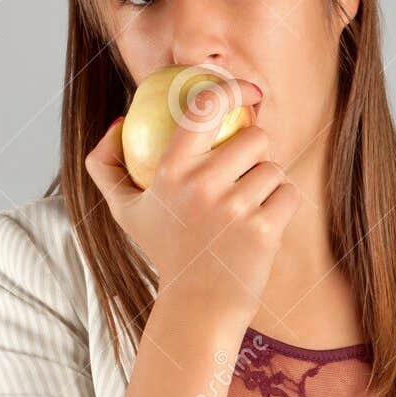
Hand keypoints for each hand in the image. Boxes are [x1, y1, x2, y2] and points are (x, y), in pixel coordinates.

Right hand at [84, 75, 300, 322]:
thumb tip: (119, 122)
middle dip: (257, 151)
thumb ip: (106, 166)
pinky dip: (282, 207)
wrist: (198, 308)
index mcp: (170, 171)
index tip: (247, 91)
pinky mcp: (264, 231)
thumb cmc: (166, 254)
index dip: (231, 88)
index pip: (204, 107)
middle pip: (255, 137)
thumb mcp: (125, 212)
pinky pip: (289, 194)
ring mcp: (234, 209)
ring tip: (247, 211)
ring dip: (268, 185)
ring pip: (274, 168)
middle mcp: (201, 186)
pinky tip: (263, 226)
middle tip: (244, 177)